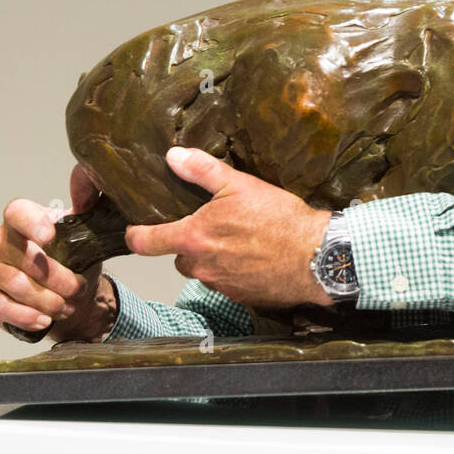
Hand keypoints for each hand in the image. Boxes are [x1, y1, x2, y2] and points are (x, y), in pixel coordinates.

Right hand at [0, 165, 116, 341]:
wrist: (70, 293)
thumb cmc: (76, 258)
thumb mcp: (87, 232)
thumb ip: (88, 207)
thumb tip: (90, 185)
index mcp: (24, 219)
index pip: (18, 212)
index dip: (31, 223)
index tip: (49, 237)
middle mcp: (1, 239)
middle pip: (22, 256)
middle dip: (57, 277)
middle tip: (78, 288)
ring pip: (15, 284)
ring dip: (46, 300)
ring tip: (67, 307)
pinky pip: (0, 305)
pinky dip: (25, 316)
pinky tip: (43, 320)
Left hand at [124, 147, 333, 308]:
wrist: (316, 256)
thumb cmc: (279, 220)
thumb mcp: (240, 185)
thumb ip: (202, 171)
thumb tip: (173, 156)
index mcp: (193, 237)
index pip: (146, 242)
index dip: (137, 235)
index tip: (137, 231)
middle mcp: (201, 266)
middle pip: (179, 257)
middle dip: (190, 245)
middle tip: (214, 228)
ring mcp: (220, 285)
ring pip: (205, 271)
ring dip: (214, 259)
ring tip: (240, 242)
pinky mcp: (241, 297)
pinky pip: (228, 284)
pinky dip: (236, 272)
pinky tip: (256, 258)